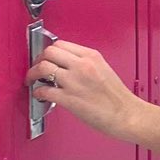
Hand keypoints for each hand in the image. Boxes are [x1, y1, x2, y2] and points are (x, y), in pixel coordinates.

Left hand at [26, 40, 141, 140]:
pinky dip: (37, 92)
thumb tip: (67, 65)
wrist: (127, 115)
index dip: (48, 51)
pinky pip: (44, 91)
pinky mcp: (69, 99)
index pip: (61, 44)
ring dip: (33, 74)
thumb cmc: (118, 98)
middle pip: (49, 52)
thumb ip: (85, 64)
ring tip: (33, 81)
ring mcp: (75, 81)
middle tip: (37, 68)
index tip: (45, 58)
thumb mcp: (103, 69)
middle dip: (38, 60)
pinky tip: (40, 95)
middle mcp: (82, 65)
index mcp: (91, 56)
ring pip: (43, 67)